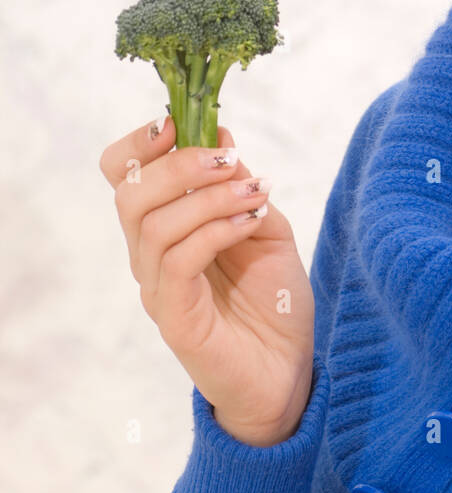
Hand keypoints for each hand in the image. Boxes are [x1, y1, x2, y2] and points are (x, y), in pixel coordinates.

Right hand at [100, 116, 314, 444]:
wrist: (288, 371)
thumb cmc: (273, 300)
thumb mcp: (266, 226)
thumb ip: (240, 186)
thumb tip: (221, 137)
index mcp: (164, 227)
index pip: (123, 175)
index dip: (140, 142)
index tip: (178, 122)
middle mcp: (150, 257)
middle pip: (129, 194)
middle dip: (180, 164)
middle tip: (230, 160)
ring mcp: (159, 289)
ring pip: (154, 225)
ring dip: (209, 196)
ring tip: (256, 192)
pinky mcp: (175, 319)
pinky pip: (178, 261)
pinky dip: (216, 230)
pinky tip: (251, 220)